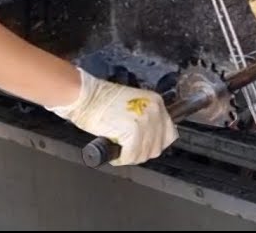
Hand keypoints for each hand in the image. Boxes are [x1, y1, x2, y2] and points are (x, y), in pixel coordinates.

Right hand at [46, 68, 177, 165]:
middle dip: (143, 153)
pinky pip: (131, 156)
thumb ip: (145, 118)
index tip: (146, 147)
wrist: (85, 95)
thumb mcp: (133, 104)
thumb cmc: (101, 99)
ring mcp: (144, 122)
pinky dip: (122, 159)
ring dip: (132, 157)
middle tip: (130, 152)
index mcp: (156, 102)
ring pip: (144, 154)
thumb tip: (149, 138)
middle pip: (158, 146)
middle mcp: (154, 111)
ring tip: (121, 153)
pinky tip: (115, 156)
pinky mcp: (132, 132)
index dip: (156, 144)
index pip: (169, 133)